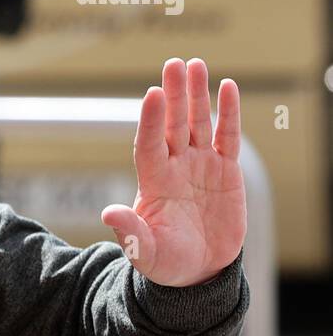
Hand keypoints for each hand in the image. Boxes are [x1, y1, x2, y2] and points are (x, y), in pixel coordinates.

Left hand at [101, 58, 246, 287]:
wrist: (197, 272)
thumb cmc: (165, 262)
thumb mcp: (145, 252)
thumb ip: (130, 232)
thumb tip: (108, 213)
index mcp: (153, 182)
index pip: (150, 144)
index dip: (152, 120)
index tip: (153, 93)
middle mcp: (175, 167)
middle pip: (173, 124)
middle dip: (173, 95)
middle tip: (174, 63)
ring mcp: (200, 165)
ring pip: (198, 123)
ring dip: (197, 94)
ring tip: (196, 64)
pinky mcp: (226, 171)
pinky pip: (227, 137)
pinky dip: (229, 113)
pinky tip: (228, 87)